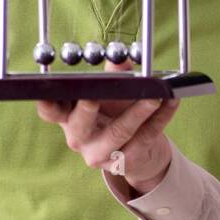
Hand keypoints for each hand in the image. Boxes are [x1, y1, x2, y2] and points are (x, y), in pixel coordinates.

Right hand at [35, 57, 179, 194]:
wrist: (138, 150)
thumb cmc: (117, 112)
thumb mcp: (112, 92)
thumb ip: (115, 74)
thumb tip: (120, 58)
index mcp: (68, 116)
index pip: (50, 110)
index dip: (47, 102)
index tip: (50, 89)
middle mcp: (79, 137)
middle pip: (79, 125)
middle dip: (87, 109)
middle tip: (95, 95)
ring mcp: (100, 153)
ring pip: (118, 133)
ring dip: (138, 112)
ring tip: (154, 96)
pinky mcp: (124, 162)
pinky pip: (145, 137)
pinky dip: (161, 118)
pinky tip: (172, 101)